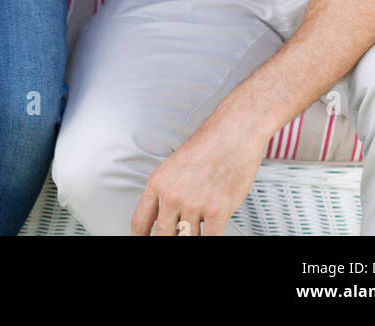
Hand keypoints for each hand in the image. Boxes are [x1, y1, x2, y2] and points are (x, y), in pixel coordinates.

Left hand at [130, 112, 266, 236]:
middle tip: (179, 234)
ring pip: (188, 239)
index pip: (140, 222)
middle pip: (163, 236)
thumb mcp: (175, 166)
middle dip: (171, 238)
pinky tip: (213, 232)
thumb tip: (165, 217)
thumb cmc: (209, 146)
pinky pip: (211, 239)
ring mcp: (194, 205)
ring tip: (201, 223)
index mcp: (158, 183)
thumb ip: (167, 192)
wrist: (234, 133)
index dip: (141, 239)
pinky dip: (211, 239)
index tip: (145, 241)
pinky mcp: (217, 211)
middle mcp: (172, 196)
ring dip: (194, 235)